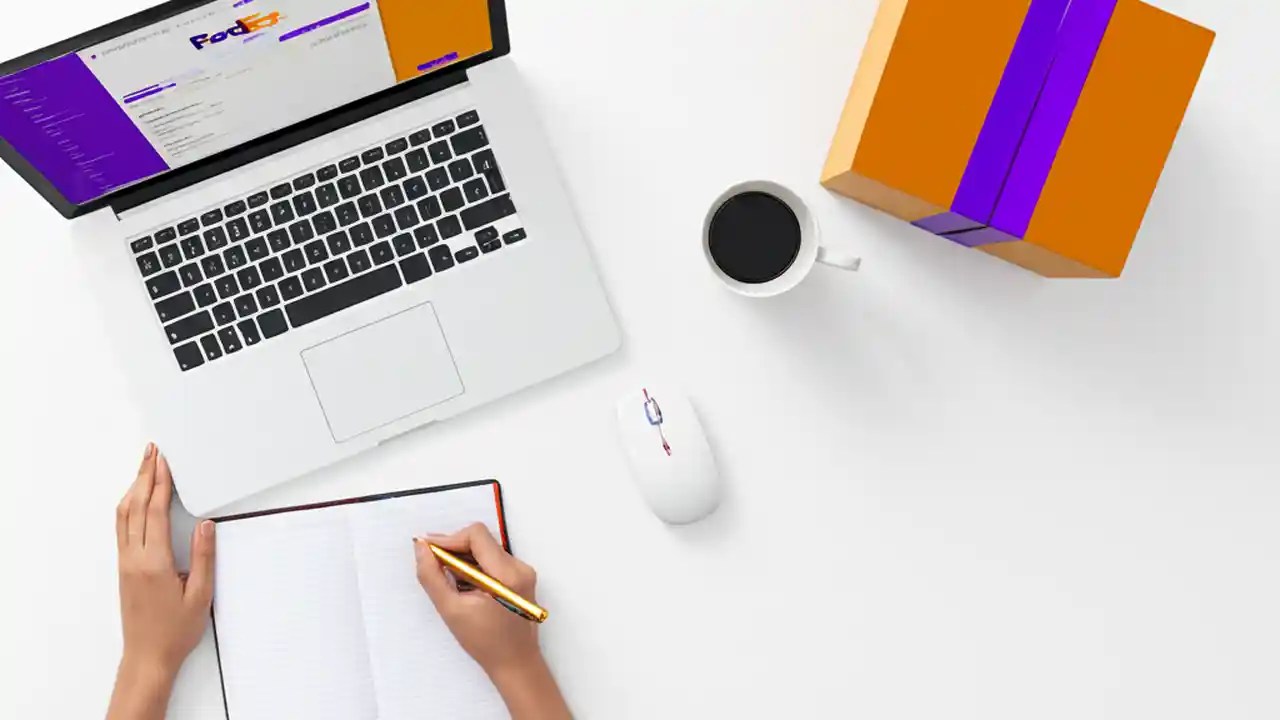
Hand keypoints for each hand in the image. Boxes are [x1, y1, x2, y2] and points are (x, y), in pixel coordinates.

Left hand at [107, 444, 215, 719]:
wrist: (148, 656)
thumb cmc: (175, 630)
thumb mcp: (200, 595)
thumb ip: (203, 558)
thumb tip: (205, 526)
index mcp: (153, 562)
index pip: (153, 512)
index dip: (159, 483)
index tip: (164, 462)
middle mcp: (133, 558)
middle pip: (134, 507)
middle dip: (143, 476)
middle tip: (152, 452)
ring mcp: (125, 563)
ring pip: (123, 516)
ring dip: (132, 488)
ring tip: (143, 467)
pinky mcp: (123, 568)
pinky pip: (121, 528)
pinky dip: (127, 506)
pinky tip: (134, 500)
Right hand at [415, 524, 570, 719]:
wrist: (515, 663)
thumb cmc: (484, 642)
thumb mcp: (451, 610)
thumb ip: (432, 577)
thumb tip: (421, 548)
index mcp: (507, 574)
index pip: (476, 535)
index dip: (449, 539)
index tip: (429, 551)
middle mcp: (520, 567)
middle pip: (482, 540)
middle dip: (455, 549)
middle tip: (433, 564)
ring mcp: (523, 572)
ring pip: (486, 550)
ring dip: (464, 559)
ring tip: (449, 580)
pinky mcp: (521, 578)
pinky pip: (493, 561)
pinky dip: (475, 567)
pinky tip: (464, 586)